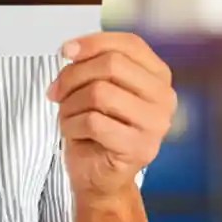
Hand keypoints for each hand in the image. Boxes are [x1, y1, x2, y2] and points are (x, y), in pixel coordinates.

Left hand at [47, 32, 176, 202]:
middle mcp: (164, 98)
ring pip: (100, 92)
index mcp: (159, 77)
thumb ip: (92, 63)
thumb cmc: (98, 129)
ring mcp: (155, 125)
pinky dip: (72, 124)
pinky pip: (93, 122)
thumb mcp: (97, 86)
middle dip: (74, 74)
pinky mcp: (139, 148)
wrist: (100, 179)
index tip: (66, 51)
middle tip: (57, 91)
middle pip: (112, 64)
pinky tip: (74, 132)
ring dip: (71, 102)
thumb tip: (71, 49)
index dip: (94, 42)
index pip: (130, 44)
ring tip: (67, 114)